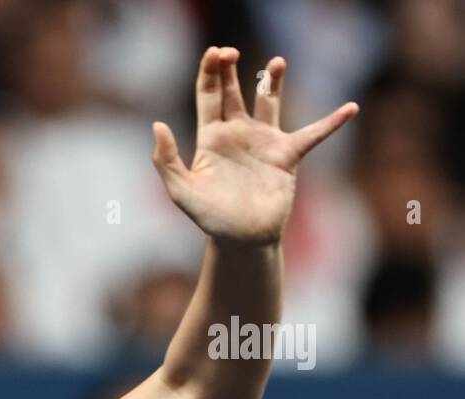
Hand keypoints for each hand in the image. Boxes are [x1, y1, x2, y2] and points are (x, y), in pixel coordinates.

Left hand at [151, 47, 358, 244]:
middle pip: (232, 91)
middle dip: (229, 69)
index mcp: (210, 137)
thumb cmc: (210, 218)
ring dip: (272, 82)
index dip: (209, 72)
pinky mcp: (287, 156)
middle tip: (229, 50)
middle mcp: (237, 133)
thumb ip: (166, 160)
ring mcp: (263, 141)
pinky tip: (350, 108)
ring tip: (276, 62)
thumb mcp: (181, 191)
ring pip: (268, 102)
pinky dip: (331, 122)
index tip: (214, 52)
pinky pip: (313, 134)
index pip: (208, 96)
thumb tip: (157, 125)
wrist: (241, 240)